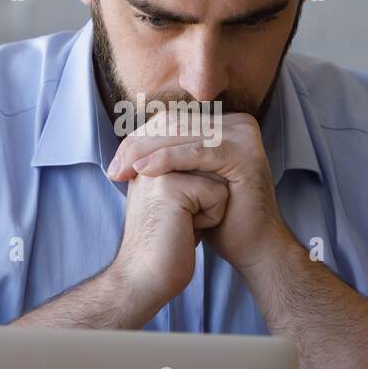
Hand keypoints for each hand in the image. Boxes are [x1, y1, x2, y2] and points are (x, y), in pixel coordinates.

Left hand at [108, 111, 294, 274]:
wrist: (253, 248)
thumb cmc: (219, 220)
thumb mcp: (189, 182)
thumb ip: (168, 158)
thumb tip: (128, 143)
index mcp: (225, 124)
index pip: (172, 121)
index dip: (139, 139)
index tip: (115, 164)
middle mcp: (238, 123)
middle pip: (175, 124)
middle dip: (138, 145)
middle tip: (114, 168)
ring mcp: (245, 135)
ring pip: (182, 134)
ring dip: (146, 150)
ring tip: (123, 170)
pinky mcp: (245, 153)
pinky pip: (197, 151)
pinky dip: (167, 159)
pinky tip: (144, 171)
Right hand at [108, 169, 229, 312]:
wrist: (145, 277)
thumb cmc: (167, 245)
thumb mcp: (179, 201)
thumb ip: (190, 174)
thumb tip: (220, 157)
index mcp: (150, 159)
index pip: (200, 155)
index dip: (205, 187)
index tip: (183, 213)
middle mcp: (151, 159)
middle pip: (210, 161)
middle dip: (209, 194)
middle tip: (183, 220)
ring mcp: (158, 171)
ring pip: (217, 176)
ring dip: (211, 205)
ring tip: (184, 224)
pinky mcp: (171, 187)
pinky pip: (218, 193)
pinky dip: (212, 218)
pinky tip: (186, 231)